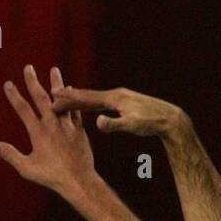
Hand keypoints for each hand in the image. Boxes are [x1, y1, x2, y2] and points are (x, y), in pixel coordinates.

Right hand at [0, 65, 98, 194]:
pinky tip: (71, 90)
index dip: (14, 95)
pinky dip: (72, 99)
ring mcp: (67, 126)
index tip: (8, 83)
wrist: (79, 181)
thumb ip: (9, 154)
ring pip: (61, 100)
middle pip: (41, 98)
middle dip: (33, 82)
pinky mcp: (80, 130)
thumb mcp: (26, 168)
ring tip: (55, 69)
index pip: (23, 109)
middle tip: (28, 67)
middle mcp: (53, 125)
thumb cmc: (51, 177)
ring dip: (56, 84)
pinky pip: (75, 110)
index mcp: (38, 132)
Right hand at [51, 87, 187, 138]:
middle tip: (50, 97)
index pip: (87, 98)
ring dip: (79, 99)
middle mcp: (116, 94)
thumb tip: (97, 122)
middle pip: (88, 96)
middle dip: (69, 97)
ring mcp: (121, 97)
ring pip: (94, 98)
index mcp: (114, 99)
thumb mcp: (132, 126)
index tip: (53, 97)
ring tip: (64, 99)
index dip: (69, 98)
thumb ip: (114, 124)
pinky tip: (88, 106)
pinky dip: (91, 103)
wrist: (170, 118)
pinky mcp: (125, 102)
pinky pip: (103, 102)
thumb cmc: (152, 123)